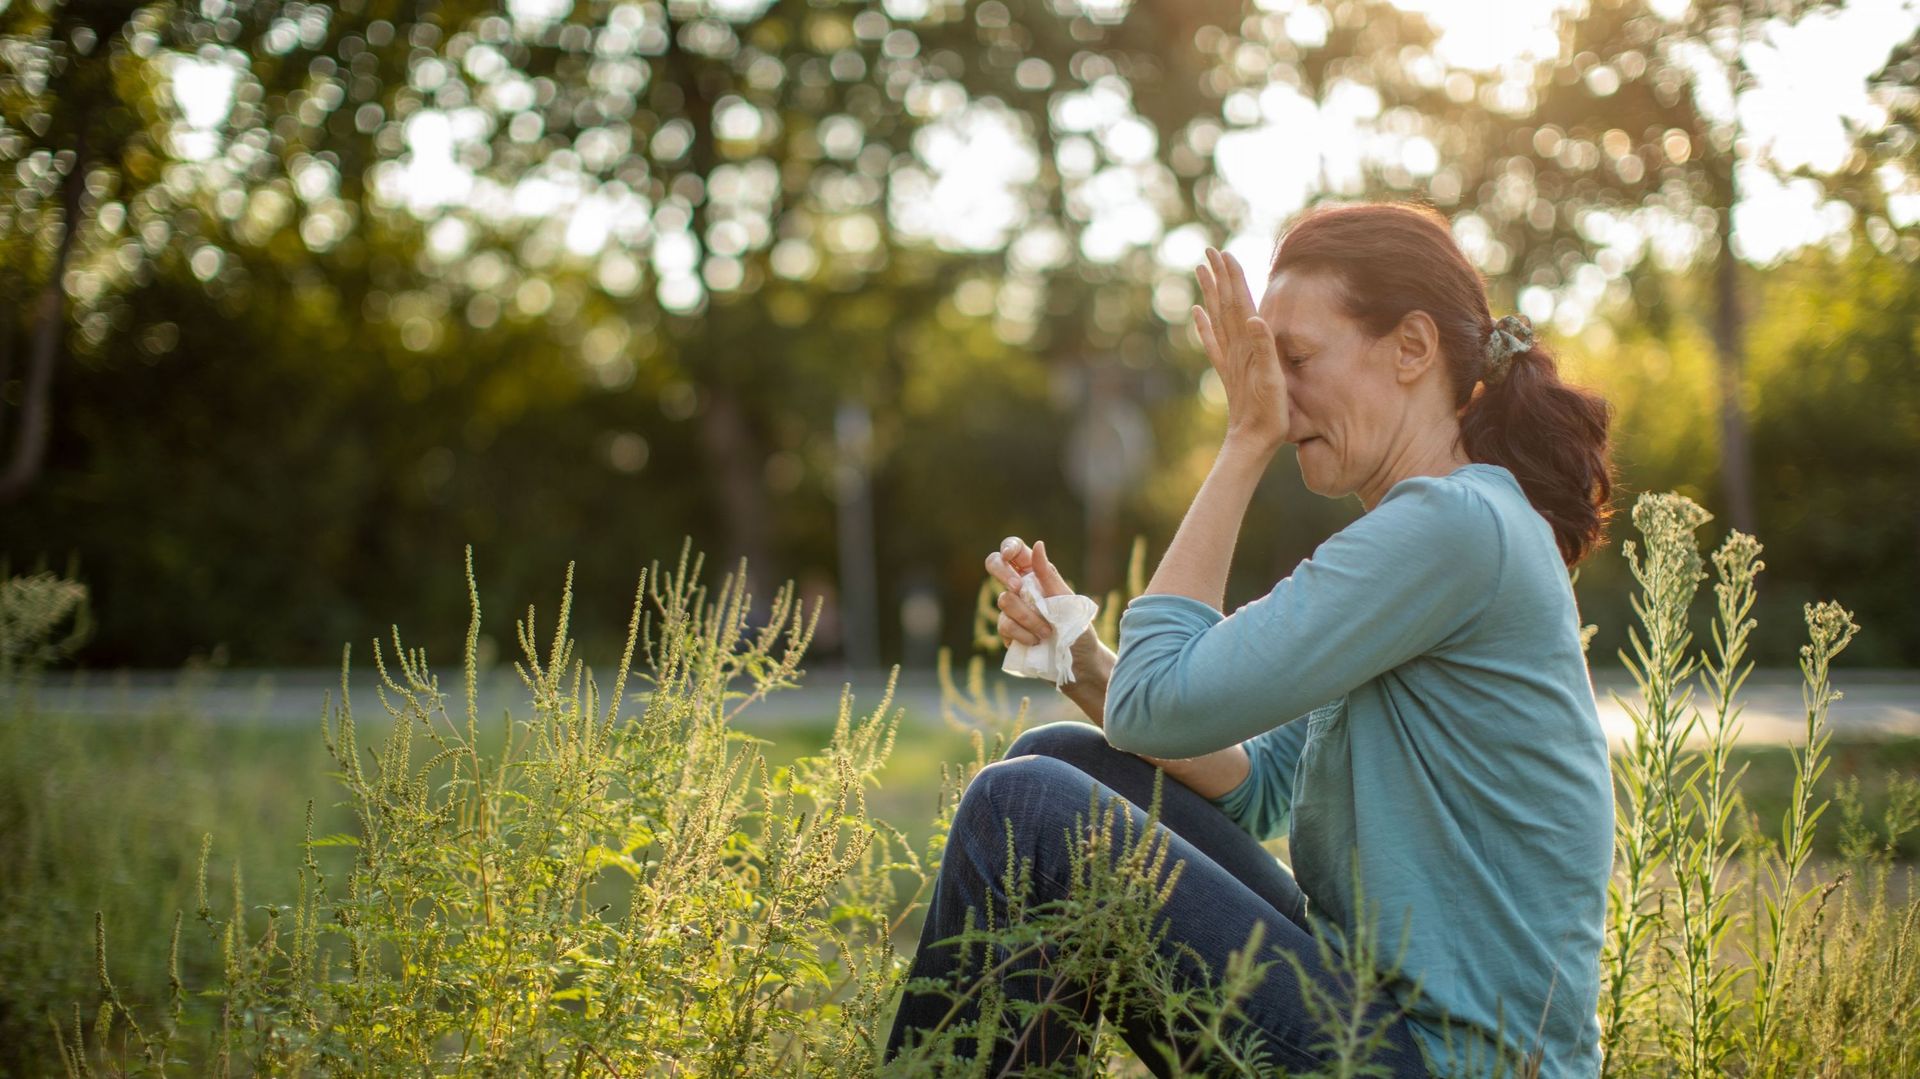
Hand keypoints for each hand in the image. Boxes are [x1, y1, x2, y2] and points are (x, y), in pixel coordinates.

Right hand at [987, 536, 1115, 720]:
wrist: (1078, 664)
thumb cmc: (1077, 628)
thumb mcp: (1067, 600)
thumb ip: (1048, 575)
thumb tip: (1038, 545)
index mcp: (1036, 573)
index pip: (1015, 550)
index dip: (1009, 547)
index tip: (1011, 555)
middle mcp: (1021, 588)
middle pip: (994, 565)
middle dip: (1003, 573)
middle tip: (1018, 587)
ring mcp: (1011, 609)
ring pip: (1004, 600)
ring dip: (1027, 617)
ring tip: (1047, 632)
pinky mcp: (1007, 631)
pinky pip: (1005, 625)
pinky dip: (1022, 633)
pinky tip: (1036, 642)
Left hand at [1193, 247, 1289, 452]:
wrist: (1251, 442)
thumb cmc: (1268, 414)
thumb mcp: (1272, 380)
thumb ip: (1263, 348)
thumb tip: (1255, 317)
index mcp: (1248, 344)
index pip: (1239, 302)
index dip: (1232, 278)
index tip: (1223, 253)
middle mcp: (1236, 347)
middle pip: (1225, 304)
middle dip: (1218, 277)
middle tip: (1208, 251)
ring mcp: (1229, 358)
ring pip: (1216, 317)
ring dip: (1210, 293)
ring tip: (1201, 271)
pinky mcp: (1226, 371)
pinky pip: (1212, 342)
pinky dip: (1203, 325)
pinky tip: (1196, 313)